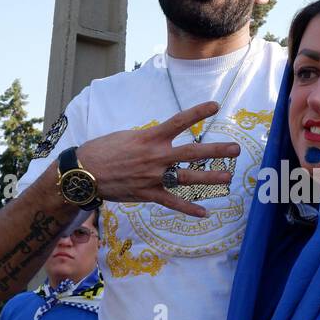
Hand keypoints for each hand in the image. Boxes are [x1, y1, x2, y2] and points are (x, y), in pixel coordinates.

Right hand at [76, 101, 239, 218]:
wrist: (83, 173)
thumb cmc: (103, 150)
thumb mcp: (127, 136)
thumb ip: (149, 138)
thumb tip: (162, 138)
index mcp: (150, 137)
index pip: (179, 121)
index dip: (198, 113)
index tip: (216, 106)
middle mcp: (155, 156)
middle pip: (192, 153)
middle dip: (216, 151)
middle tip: (235, 149)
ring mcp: (153, 177)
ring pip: (187, 178)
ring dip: (210, 178)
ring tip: (228, 178)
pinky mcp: (147, 193)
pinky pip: (172, 202)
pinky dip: (189, 209)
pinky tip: (204, 213)